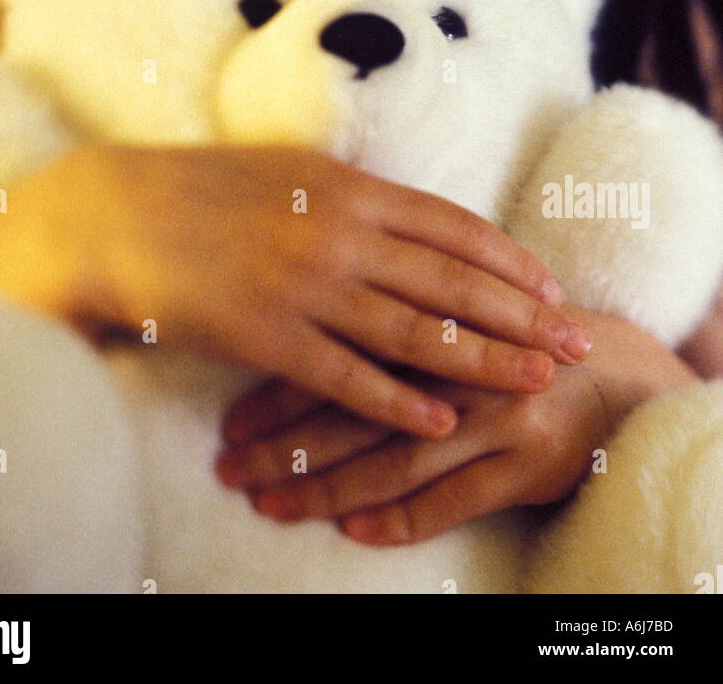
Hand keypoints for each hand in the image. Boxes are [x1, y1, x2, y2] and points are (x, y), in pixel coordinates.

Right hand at [55, 142, 584, 436]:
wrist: (119, 216)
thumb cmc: (207, 187)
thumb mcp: (293, 169)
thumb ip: (356, 192)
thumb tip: (417, 216)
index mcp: (347, 186)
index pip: (452, 226)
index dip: (509, 260)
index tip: (551, 288)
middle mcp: (338, 233)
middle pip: (451, 281)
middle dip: (521, 316)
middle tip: (574, 343)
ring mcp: (304, 286)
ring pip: (414, 332)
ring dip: (482, 360)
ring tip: (533, 382)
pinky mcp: (267, 338)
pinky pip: (349, 377)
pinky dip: (400, 401)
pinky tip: (442, 419)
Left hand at [216, 305, 698, 543]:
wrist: (612, 376)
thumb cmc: (512, 339)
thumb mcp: (454, 309)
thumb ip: (391, 311)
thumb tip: (296, 324)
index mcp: (433, 312)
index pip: (339, 354)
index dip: (280, 391)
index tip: (229, 422)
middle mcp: (459, 362)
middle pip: (354, 409)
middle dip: (283, 445)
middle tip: (229, 469)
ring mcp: (495, 415)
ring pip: (393, 460)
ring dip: (323, 489)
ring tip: (268, 506)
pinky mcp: (526, 463)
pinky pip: (452, 499)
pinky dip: (400, 519)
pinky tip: (353, 531)